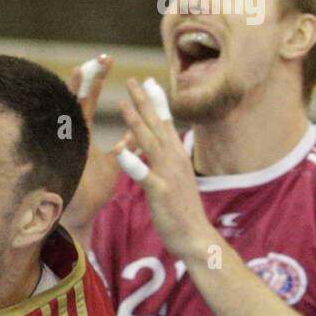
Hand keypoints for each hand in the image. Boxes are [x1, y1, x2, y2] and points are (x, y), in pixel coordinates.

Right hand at [62, 54, 126, 241]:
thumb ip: (124, 147)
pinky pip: (62, 136)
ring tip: (80, 70)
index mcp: (82, 134)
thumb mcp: (114, 165)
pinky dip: (65, 120)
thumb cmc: (94, 192)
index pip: (87, 100)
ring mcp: (64, 144)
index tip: (107, 59)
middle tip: (98, 56)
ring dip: (73, 92)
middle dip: (86, 77)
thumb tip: (137, 133)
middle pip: (76, 99)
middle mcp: (71, 135)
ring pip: (66, 112)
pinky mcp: (62, 158)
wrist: (81, 216)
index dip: (96, 79)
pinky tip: (70, 103)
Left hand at [115, 77, 216, 262]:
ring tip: (122, 102)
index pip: (166, 122)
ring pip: (150, 142)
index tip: (147, 81)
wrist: (195, 236)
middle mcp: (175, 159)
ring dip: (136, 121)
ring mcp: (168, 174)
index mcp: (177, 156)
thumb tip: (169, 148)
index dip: (157, 101)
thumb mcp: (177, 180)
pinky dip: (132, 161)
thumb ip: (171, 162)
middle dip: (144, 101)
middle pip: (157, 124)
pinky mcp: (161, 191)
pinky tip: (120, 150)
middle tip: (131, 79)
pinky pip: (144, 174)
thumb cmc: (183, 211)